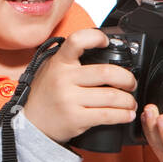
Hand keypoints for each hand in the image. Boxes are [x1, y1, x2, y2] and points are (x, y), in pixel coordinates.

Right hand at [21, 28, 139, 144]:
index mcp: (59, 63)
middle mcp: (64, 79)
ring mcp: (69, 99)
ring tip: (131, 102)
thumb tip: (100, 50)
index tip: (107, 42)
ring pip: (112, 96)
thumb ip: (70, 60)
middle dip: (128, 79)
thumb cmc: (45, 95)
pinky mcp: (76, 118)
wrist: (31, 123)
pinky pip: (108, 115)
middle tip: (131, 83)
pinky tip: (127, 114)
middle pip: (107, 72)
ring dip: (128, 100)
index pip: (77, 41)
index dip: (96, 38)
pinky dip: (124, 115)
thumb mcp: (51, 70)